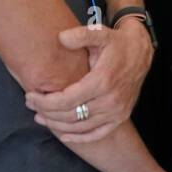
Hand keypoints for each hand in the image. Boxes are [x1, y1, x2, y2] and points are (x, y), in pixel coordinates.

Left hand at [25, 21, 152, 142]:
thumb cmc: (117, 43)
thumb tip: (61, 37)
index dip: (44, 101)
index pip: (66, 100)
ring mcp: (116, 111)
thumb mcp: (100, 33)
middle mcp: (110, 100)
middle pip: (70, 115)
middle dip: (46, 112)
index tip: (30, 95)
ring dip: (58, 125)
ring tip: (41, 117)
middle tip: (30, 104)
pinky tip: (64, 135)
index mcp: (102, 81)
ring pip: (80, 127)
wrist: (141, 52)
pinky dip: (79, 138)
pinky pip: (97, 134)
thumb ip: (81, 35)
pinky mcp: (120, 117)